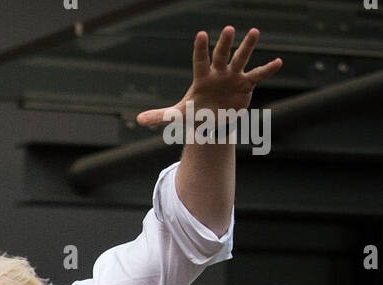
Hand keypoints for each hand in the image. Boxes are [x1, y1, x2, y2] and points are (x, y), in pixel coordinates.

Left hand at [136, 27, 281, 127]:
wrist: (212, 121)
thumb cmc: (194, 114)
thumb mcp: (178, 116)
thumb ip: (161, 116)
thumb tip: (139, 120)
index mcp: (202, 76)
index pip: (200, 60)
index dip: (200, 49)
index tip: (201, 35)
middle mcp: (218, 72)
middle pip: (221, 55)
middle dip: (225, 44)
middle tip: (229, 30)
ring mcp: (233, 76)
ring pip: (241, 59)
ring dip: (247, 47)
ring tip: (254, 32)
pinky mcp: (245, 85)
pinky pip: (257, 76)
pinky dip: (267, 69)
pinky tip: (278, 62)